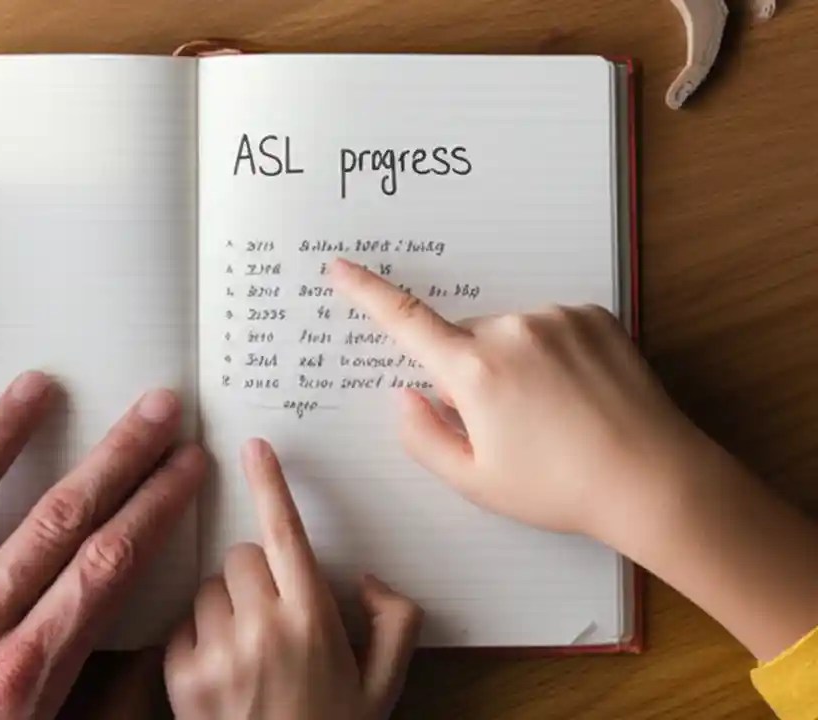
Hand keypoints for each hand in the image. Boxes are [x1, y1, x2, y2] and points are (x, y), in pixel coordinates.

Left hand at [0, 372, 206, 719]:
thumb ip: (95, 706)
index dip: (155, 507)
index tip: (183, 467)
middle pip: (57, 521)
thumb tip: (144, 653)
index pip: (107, 566)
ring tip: (39, 387)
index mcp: (20, 677)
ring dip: (6, 437)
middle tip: (152, 410)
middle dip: (116, 457)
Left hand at [164, 439, 420, 719]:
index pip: (286, 532)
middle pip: (240, 555)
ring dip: (225, 606)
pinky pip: (182, 625)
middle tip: (273, 613)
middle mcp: (262, 626)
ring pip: (208, 588)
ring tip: (249, 651)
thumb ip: (396, 620)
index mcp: (313, 618)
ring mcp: (217, 651)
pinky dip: (199, 639)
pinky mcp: (180, 675)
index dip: (272, 484)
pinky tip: (224, 671)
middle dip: (255, 574)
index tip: (256, 448)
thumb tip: (364, 578)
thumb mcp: (385, 684)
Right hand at [332, 259, 817, 660]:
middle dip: (469, 372)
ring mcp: (556, 318)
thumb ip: (424, 436)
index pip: (404, 321)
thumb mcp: (474, 480)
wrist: (653, 478)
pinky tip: (575, 394)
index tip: (339, 268)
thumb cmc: (558, 488)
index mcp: (473, 370)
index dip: (366, 292)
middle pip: (464, 338)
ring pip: (509, 334)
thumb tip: (405, 395)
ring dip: (514, 363)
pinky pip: (550, 327)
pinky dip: (551, 353)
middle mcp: (511, 331)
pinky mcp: (593, 315)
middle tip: (505, 425)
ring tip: (551, 415)